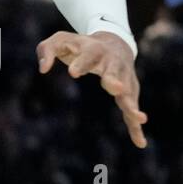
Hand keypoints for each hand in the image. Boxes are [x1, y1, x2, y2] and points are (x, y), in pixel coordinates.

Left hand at [36, 30, 147, 148]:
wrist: (115, 43)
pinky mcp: (130, 92)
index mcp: (95, 50)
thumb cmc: (81, 45)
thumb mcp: (61, 41)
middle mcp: (113, 64)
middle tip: (114, 87)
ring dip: (132, 104)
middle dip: (114, 79)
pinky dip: (136, 126)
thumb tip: (43, 70)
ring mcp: (124, 79)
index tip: (73, 73)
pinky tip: (140, 142)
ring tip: (138, 117)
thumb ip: (46, 51)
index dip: (81, 64)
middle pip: (114, 72)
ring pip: (128, 92)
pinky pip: (132, 110)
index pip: (88, 56)